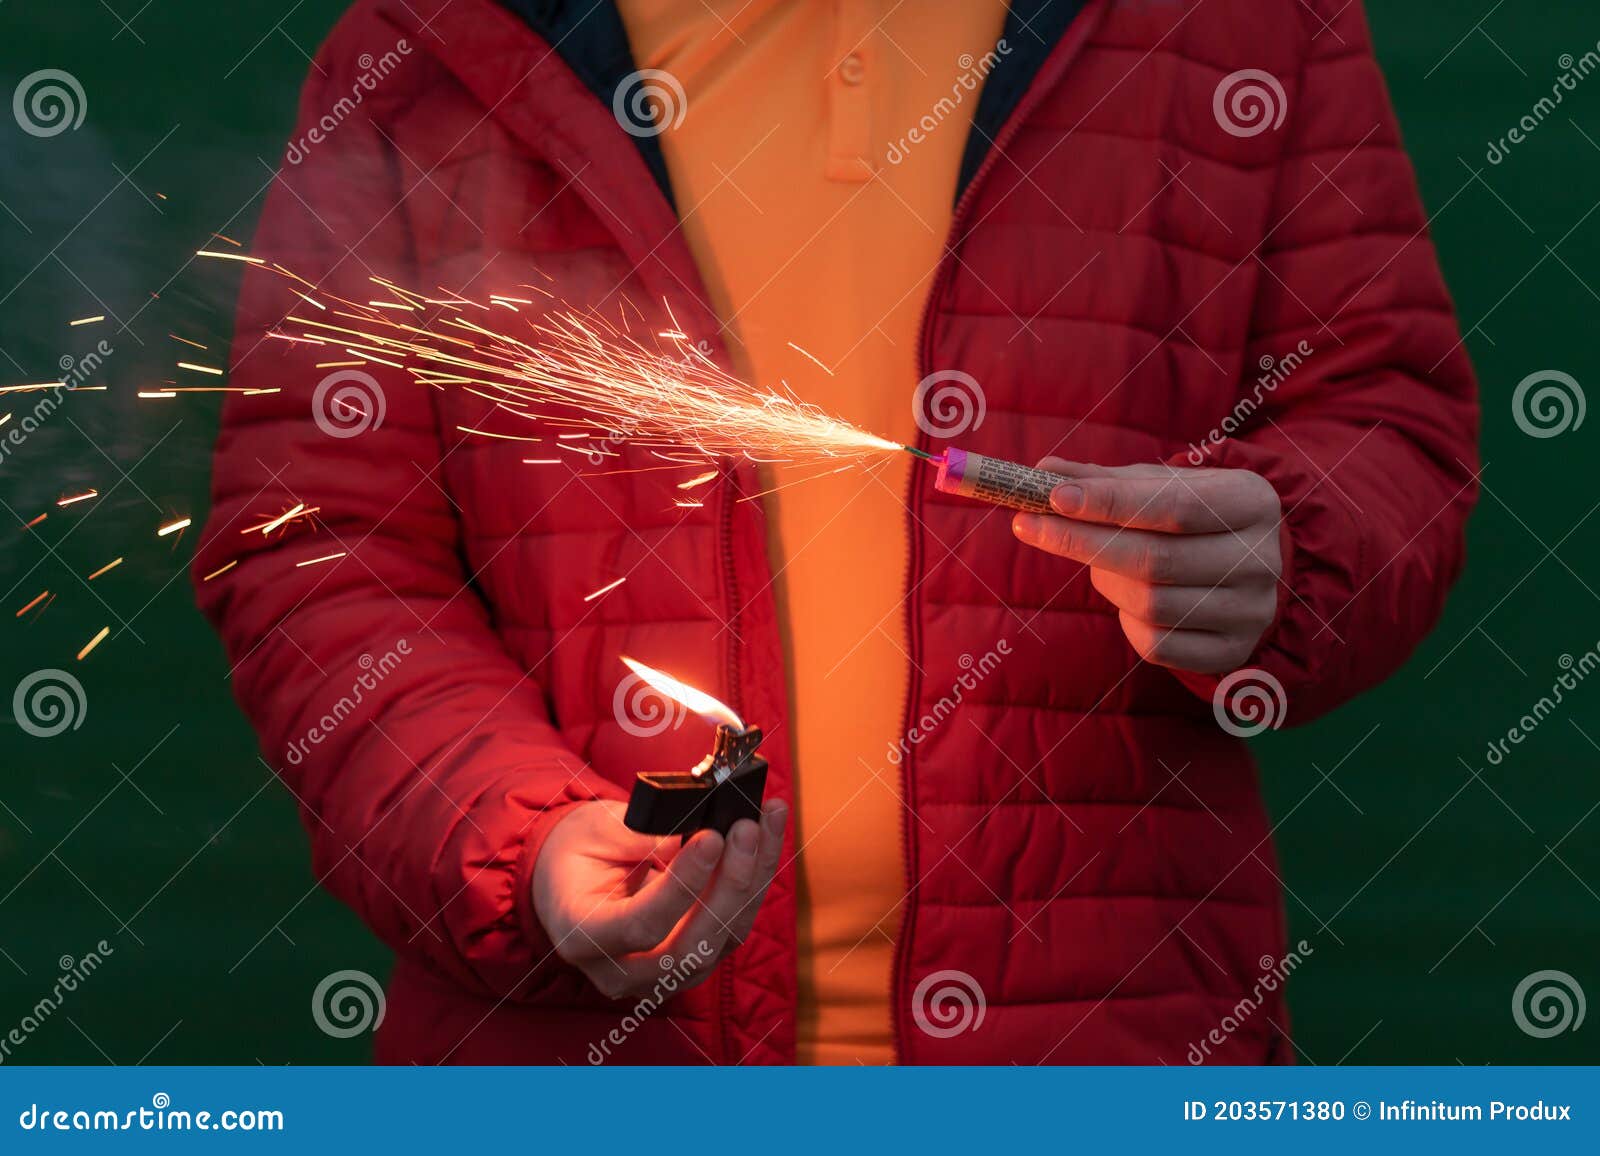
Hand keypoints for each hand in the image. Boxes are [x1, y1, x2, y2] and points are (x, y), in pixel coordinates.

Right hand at [531, 798, 786, 999]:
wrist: (574, 877)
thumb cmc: (581, 851)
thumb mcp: (597, 832)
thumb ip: (644, 838)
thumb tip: (700, 835)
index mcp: (582, 937)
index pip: (641, 925)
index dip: (682, 886)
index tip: (711, 838)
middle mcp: (622, 970)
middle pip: (691, 948)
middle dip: (729, 885)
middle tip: (747, 828)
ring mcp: (662, 975)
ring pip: (721, 940)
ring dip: (751, 879)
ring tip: (764, 822)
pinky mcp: (694, 962)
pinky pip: (732, 928)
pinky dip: (753, 881)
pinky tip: (765, 837)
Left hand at [1012, 458, 1282, 673]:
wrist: (1249, 569)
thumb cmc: (1193, 516)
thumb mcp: (1160, 486)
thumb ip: (1103, 480)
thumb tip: (1042, 474)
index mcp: (1251, 502)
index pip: (1174, 506)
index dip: (1109, 503)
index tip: (1052, 497)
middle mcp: (1261, 559)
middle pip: (1157, 559)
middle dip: (1083, 542)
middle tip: (1028, 525)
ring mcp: (1251, 611)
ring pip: (1152, 605)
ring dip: (1106, 581)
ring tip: (1096, 562)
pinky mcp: (1231, 652)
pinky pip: (1157, 645)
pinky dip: (1126, 621)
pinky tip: (1125, 598)